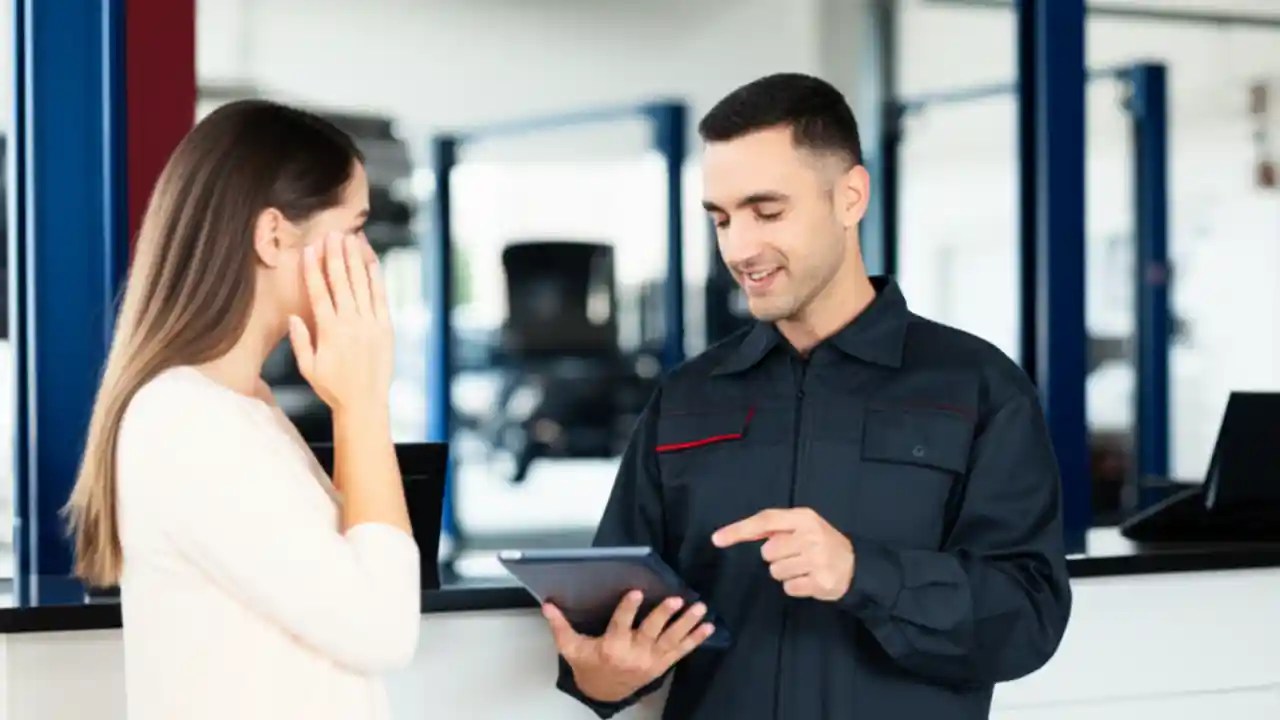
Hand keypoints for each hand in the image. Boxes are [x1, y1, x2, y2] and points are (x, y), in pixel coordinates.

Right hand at [289, 231, 393, 415]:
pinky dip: (376, 277)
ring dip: (355, 259)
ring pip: (362, 284)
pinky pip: (381, 297)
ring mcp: (370, 324)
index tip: (310, 249)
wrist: (365, 403)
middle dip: (336, 255)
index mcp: (329, 332)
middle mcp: (351, 323)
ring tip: (351, 238)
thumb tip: (294, 315)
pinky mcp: (386, 327)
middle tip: (332, 233)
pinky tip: (371, 261)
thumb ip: (300, 340)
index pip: (319, 292)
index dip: (313, 269)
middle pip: (341, 282)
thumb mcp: (308, 367)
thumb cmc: (333, 387)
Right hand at [544, 591, 713, 702]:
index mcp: (611, 648)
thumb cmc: (588, 665)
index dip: (628, 609)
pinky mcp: (662, 665)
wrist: (604, 693)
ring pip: (671, 640)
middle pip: (651, 632)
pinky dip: (696, 639)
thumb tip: (547, 604)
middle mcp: (634, 655)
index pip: (620, 625)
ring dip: (687, 624)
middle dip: (664, 615)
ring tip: (700, 608)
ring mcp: (651, 661)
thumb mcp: (571, 648)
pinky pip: (681, 651)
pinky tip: (708, 627)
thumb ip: (560, 626)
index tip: (636, 592)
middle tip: (676, 599)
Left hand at [712, 508, 854, 600]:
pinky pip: (788, 588)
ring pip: (776, 572)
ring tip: (804, 567)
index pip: (764, 521)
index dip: (738, 530)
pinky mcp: (820, 582)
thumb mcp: (803, 525)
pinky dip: (795, 586)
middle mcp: (810, 536)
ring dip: (785, 573)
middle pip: (767, 552)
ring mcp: (816, 559)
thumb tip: (732, 533)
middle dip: (776, 557)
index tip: (716, 539)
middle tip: (795, 555)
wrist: (856, 565)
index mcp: (803, 517)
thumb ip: (774, 528)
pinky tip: (809, 579)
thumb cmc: (821, 542)